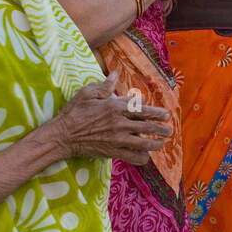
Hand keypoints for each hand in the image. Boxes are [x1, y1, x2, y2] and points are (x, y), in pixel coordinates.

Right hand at [55, 71, 171, 165]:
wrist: (62, 135)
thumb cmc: (74, 112)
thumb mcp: (87, 93)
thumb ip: (105, 85)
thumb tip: (115, 73)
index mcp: (115, 107)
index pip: (142, 110)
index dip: (157, 113)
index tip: (166, 114)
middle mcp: (119, 123)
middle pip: (148, 127)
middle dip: (162, 129)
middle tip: (169, 130)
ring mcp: (117, 139)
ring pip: (144, 143)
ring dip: (156, 143)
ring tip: (162, 142)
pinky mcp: (112, 152)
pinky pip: (132, 157)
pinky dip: (141, 158)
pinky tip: (145, 156)